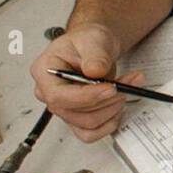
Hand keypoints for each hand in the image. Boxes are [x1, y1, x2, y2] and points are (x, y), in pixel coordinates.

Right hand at [29, 22, 145, 141]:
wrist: (95, 47)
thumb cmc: (88, 41)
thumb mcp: (93, 39)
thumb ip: (95, 54)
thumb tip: (95, 71)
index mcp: (44, 71)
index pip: (58, 96)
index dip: (86, 96)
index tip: (111, 88)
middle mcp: (48, 93)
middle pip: (74, 113)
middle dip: (106, 101)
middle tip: (129, 83)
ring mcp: (62, 108)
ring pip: (86, 124)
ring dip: (112, 110)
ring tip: (127, 88)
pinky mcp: (76, 117)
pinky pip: (90, 133)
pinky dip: (109, 123)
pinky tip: (118, 106)